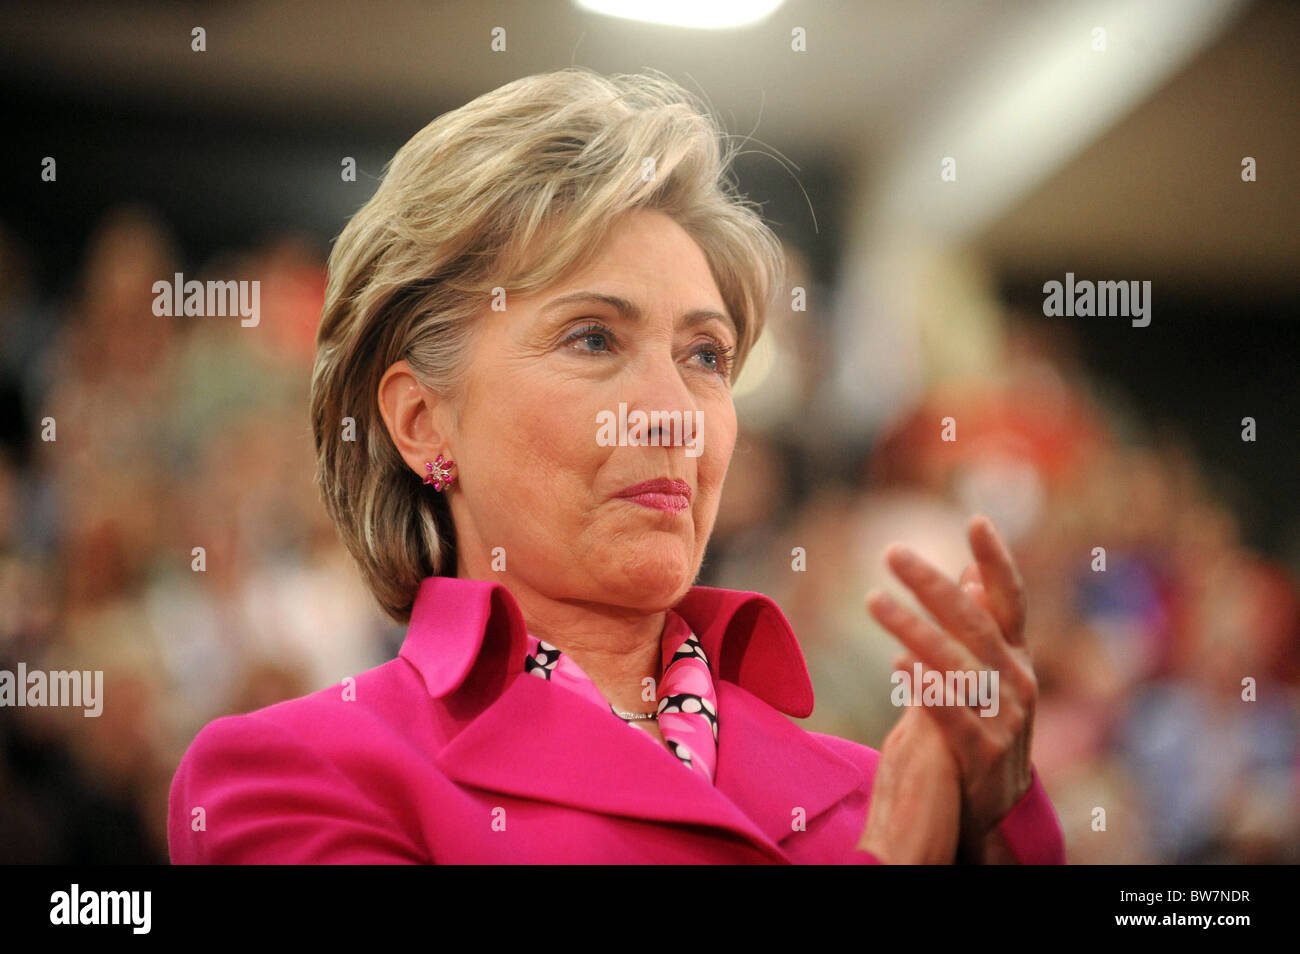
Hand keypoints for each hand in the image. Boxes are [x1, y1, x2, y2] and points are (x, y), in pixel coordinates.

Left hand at [865, 515, 1038, 853]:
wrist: (993, 811)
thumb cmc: (980, 729)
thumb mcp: (984, 674)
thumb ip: (979, 625)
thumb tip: (969, 572)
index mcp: (1014, 658)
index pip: (1011, 600)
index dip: (997, 561)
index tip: (977, 520)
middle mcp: (1016, 681)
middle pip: (975, 622)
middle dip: (932, 584)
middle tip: (892, 552)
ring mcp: (1004, 719)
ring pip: (957, 664)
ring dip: (914, 628)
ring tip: (873, 600)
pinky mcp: (983, 754)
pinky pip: (951, 715)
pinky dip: (925, 688)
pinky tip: (897, 665)